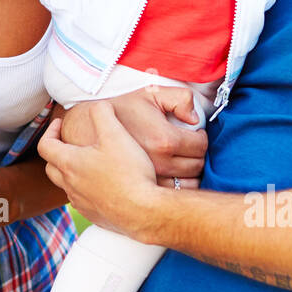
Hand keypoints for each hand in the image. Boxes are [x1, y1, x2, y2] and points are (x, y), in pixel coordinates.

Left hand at [39, 103, 161, 237]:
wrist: (144, 211)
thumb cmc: (129, 172)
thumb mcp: (116, 134)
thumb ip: (102, 113)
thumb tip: (97, 104)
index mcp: (70, 163)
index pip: (45, 145)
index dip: (50, 131)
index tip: (61, 124)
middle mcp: (70, 185)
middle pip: (51, 167)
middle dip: (57, 152)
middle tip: (70, 142)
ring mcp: (81, 203)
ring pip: (67, 185)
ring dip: (72, 171)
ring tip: (90, 162)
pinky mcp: (94, 216)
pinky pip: (82, 200)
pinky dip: (86, 189)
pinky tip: (104, 184)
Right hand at [59, 86, 205, 188]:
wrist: (89, 130)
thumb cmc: (123, 111)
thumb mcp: (150, 93)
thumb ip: (179, 97)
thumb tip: (195, 118)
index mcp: (163, 139)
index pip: (200, 145)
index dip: (201, 138)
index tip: (194, 135)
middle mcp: (159, 163)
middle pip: (196, 167)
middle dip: (197, 157)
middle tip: (188, 148)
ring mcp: (150, 181)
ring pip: (187, 186)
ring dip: (189, 175)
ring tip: (180, 162)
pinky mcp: (142, 191)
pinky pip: (171, 197)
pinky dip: (175, 189)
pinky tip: (169, 176)